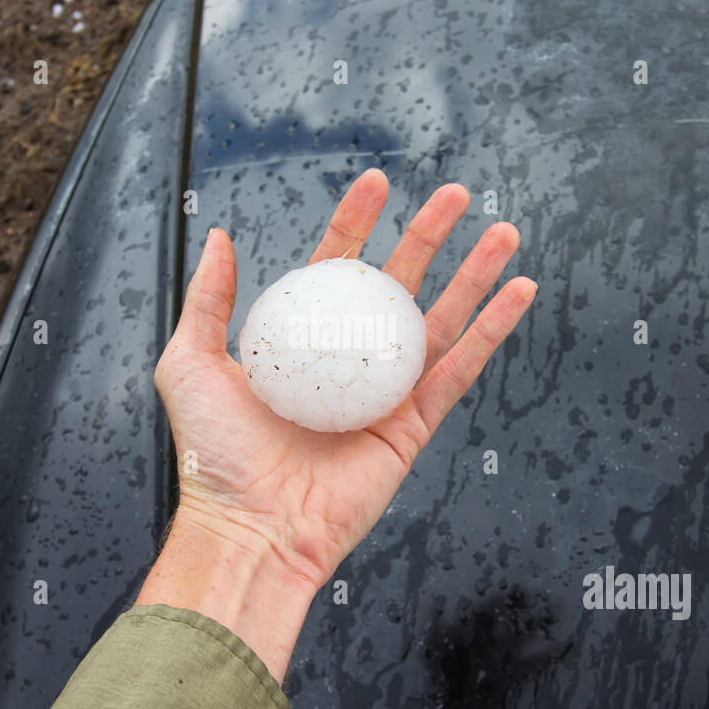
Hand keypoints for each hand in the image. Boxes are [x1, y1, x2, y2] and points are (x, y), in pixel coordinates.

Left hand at [138, 168, 535, 680]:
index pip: (336, 266)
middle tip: (455, 193)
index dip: (357, 222)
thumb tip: (222, 237)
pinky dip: (491, 331)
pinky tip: (517, 292)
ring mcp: (384, 393)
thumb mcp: (190, 363)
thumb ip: (208, 300)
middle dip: (429, 236)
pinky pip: (459, 370)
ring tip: (503, 232)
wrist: (249, 527)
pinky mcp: (414, 427)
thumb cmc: (212, 454)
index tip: (376, 181)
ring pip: (439, 321)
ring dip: (475, 275)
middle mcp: (346, 361)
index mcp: (300, 342)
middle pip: (398, 284)